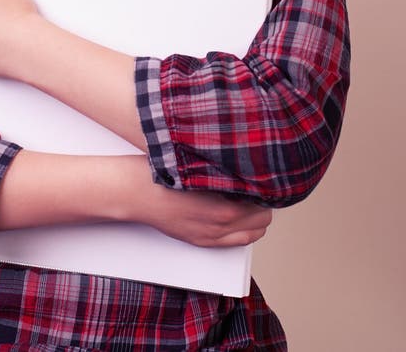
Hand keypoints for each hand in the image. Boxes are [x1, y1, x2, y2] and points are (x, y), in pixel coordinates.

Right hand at [131, 160, 271, 246]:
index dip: (268, 189)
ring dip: (254, 219)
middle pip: (262, 221)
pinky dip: (241, 230)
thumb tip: (249, 166)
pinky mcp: (200, 241)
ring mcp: (210, 236)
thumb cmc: (164, 173)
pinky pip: (234, 242)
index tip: (266, 178)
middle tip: (258, 187)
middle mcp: (221, 226)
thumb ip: (227, 169)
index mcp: (225, 207)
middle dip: (264, 204)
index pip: (265, 204)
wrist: (137, 192)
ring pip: (251, 234)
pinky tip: (234, 214)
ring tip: (248, 200)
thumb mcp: (200, 165)